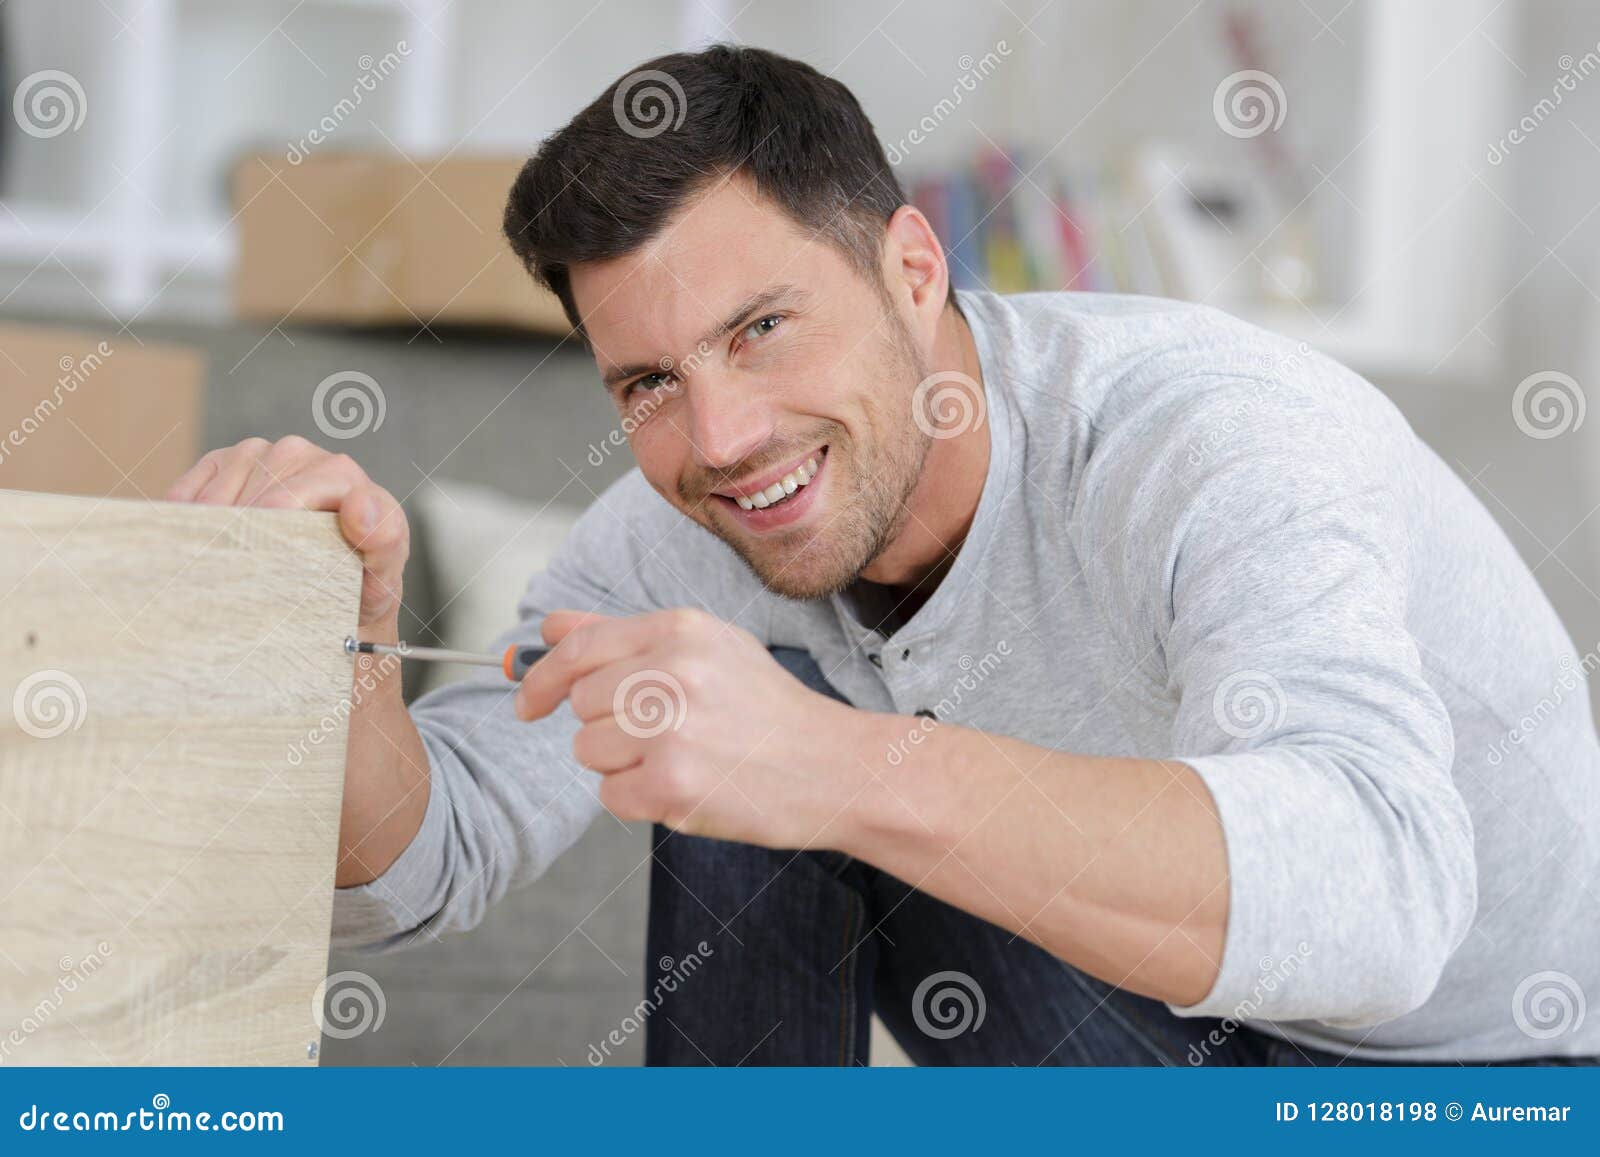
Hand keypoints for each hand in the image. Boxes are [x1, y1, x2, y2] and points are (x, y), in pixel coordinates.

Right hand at [164, 435, 408, 629]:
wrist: (340, 589)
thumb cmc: (362, 583)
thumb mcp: (382, 576)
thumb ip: (386, 540)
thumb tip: (359, 505)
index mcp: (340, 473)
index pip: (283, 499)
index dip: (263, 537)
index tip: (256, 571)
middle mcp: (300, 454)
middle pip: (246, 497)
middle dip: (235, 541)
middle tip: (229, 582)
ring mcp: (259, 453)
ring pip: (214, 494)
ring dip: (207, 534)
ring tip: (215, 571)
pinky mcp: (225, 461)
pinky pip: (190, 489)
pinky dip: (184, 520)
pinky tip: (193, 546)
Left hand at [516, 608, 870, 848]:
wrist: (835, 766)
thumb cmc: (768, 709)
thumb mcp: (708, 648)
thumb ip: (624, 635)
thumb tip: (550, 627)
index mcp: (680, 630)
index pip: (577, 648)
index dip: (540, 678)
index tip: (528, 703)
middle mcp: (672, 672)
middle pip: (580, 704)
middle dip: (605, 726)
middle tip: (659, 736)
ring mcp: (671, 729)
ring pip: (590, 752)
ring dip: (623, 765)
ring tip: (683, 758)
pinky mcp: (673, 784)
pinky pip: (611, 796)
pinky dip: (640, 800)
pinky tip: (688, 786)